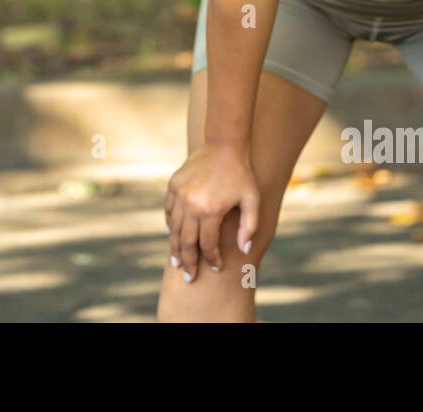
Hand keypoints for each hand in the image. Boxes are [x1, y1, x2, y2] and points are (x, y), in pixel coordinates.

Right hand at [164, 142, 259, 281]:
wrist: (224, 145)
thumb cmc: (241, 174)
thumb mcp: (252, 200)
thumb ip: (249, 227)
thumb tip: (244, 250)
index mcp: (211, 210)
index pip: (207, 244)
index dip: (211, 259)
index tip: (215, 268)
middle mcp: (191, 204)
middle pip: (187, 241)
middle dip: (188, 262)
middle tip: (188, 277)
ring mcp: (179, 194)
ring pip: (174, 229)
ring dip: (175, 247)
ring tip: (176, 261)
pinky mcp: (173, 185)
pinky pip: (169, 211)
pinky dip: (171, 225)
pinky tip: (174, 235)